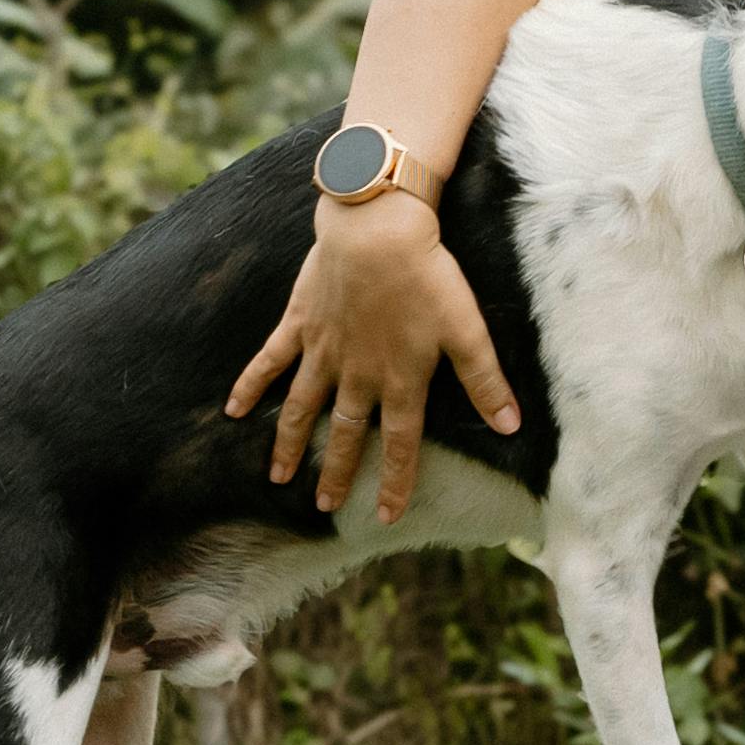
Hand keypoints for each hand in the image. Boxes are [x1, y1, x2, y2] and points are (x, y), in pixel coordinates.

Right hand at [223, 189, 517, 513]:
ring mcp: (322, 350)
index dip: (393, 482)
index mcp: (400, 380)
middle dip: (335, 472)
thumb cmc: (428, 275)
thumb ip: (486, 381)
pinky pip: (269, 361)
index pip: (398, 445)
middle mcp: (356, 374)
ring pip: (302, 408)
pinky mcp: (300, 322)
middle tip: (322, 506)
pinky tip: (234, 410)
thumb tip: (510, 426)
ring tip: (277, 477)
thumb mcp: (468, 330)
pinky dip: (251, 385)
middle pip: (344, 434)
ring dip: (290, 444)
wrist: (377, 229)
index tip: (385, 515)